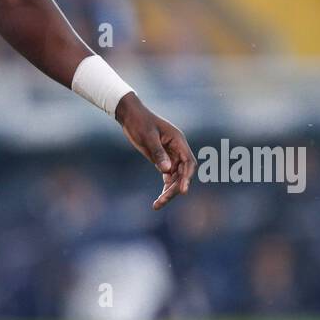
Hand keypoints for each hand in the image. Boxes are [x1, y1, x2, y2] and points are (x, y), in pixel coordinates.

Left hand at [116, 93, 195, 208]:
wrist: (130, 115)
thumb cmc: (139, 122)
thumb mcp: (147, 136)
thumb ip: (158, 153)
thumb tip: (167, 170)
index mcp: (178, 141)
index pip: (189, 163)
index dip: (187, 178)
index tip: (183, 191)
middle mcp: (178, 150)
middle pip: (183, 174)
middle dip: (175, 189)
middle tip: (161, 201)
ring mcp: (171, 156)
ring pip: (176, 178)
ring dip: (169, 191)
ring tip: (157, 204)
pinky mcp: (162, 160)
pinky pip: (168, 177)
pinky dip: (165, 188)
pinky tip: (159, 200)